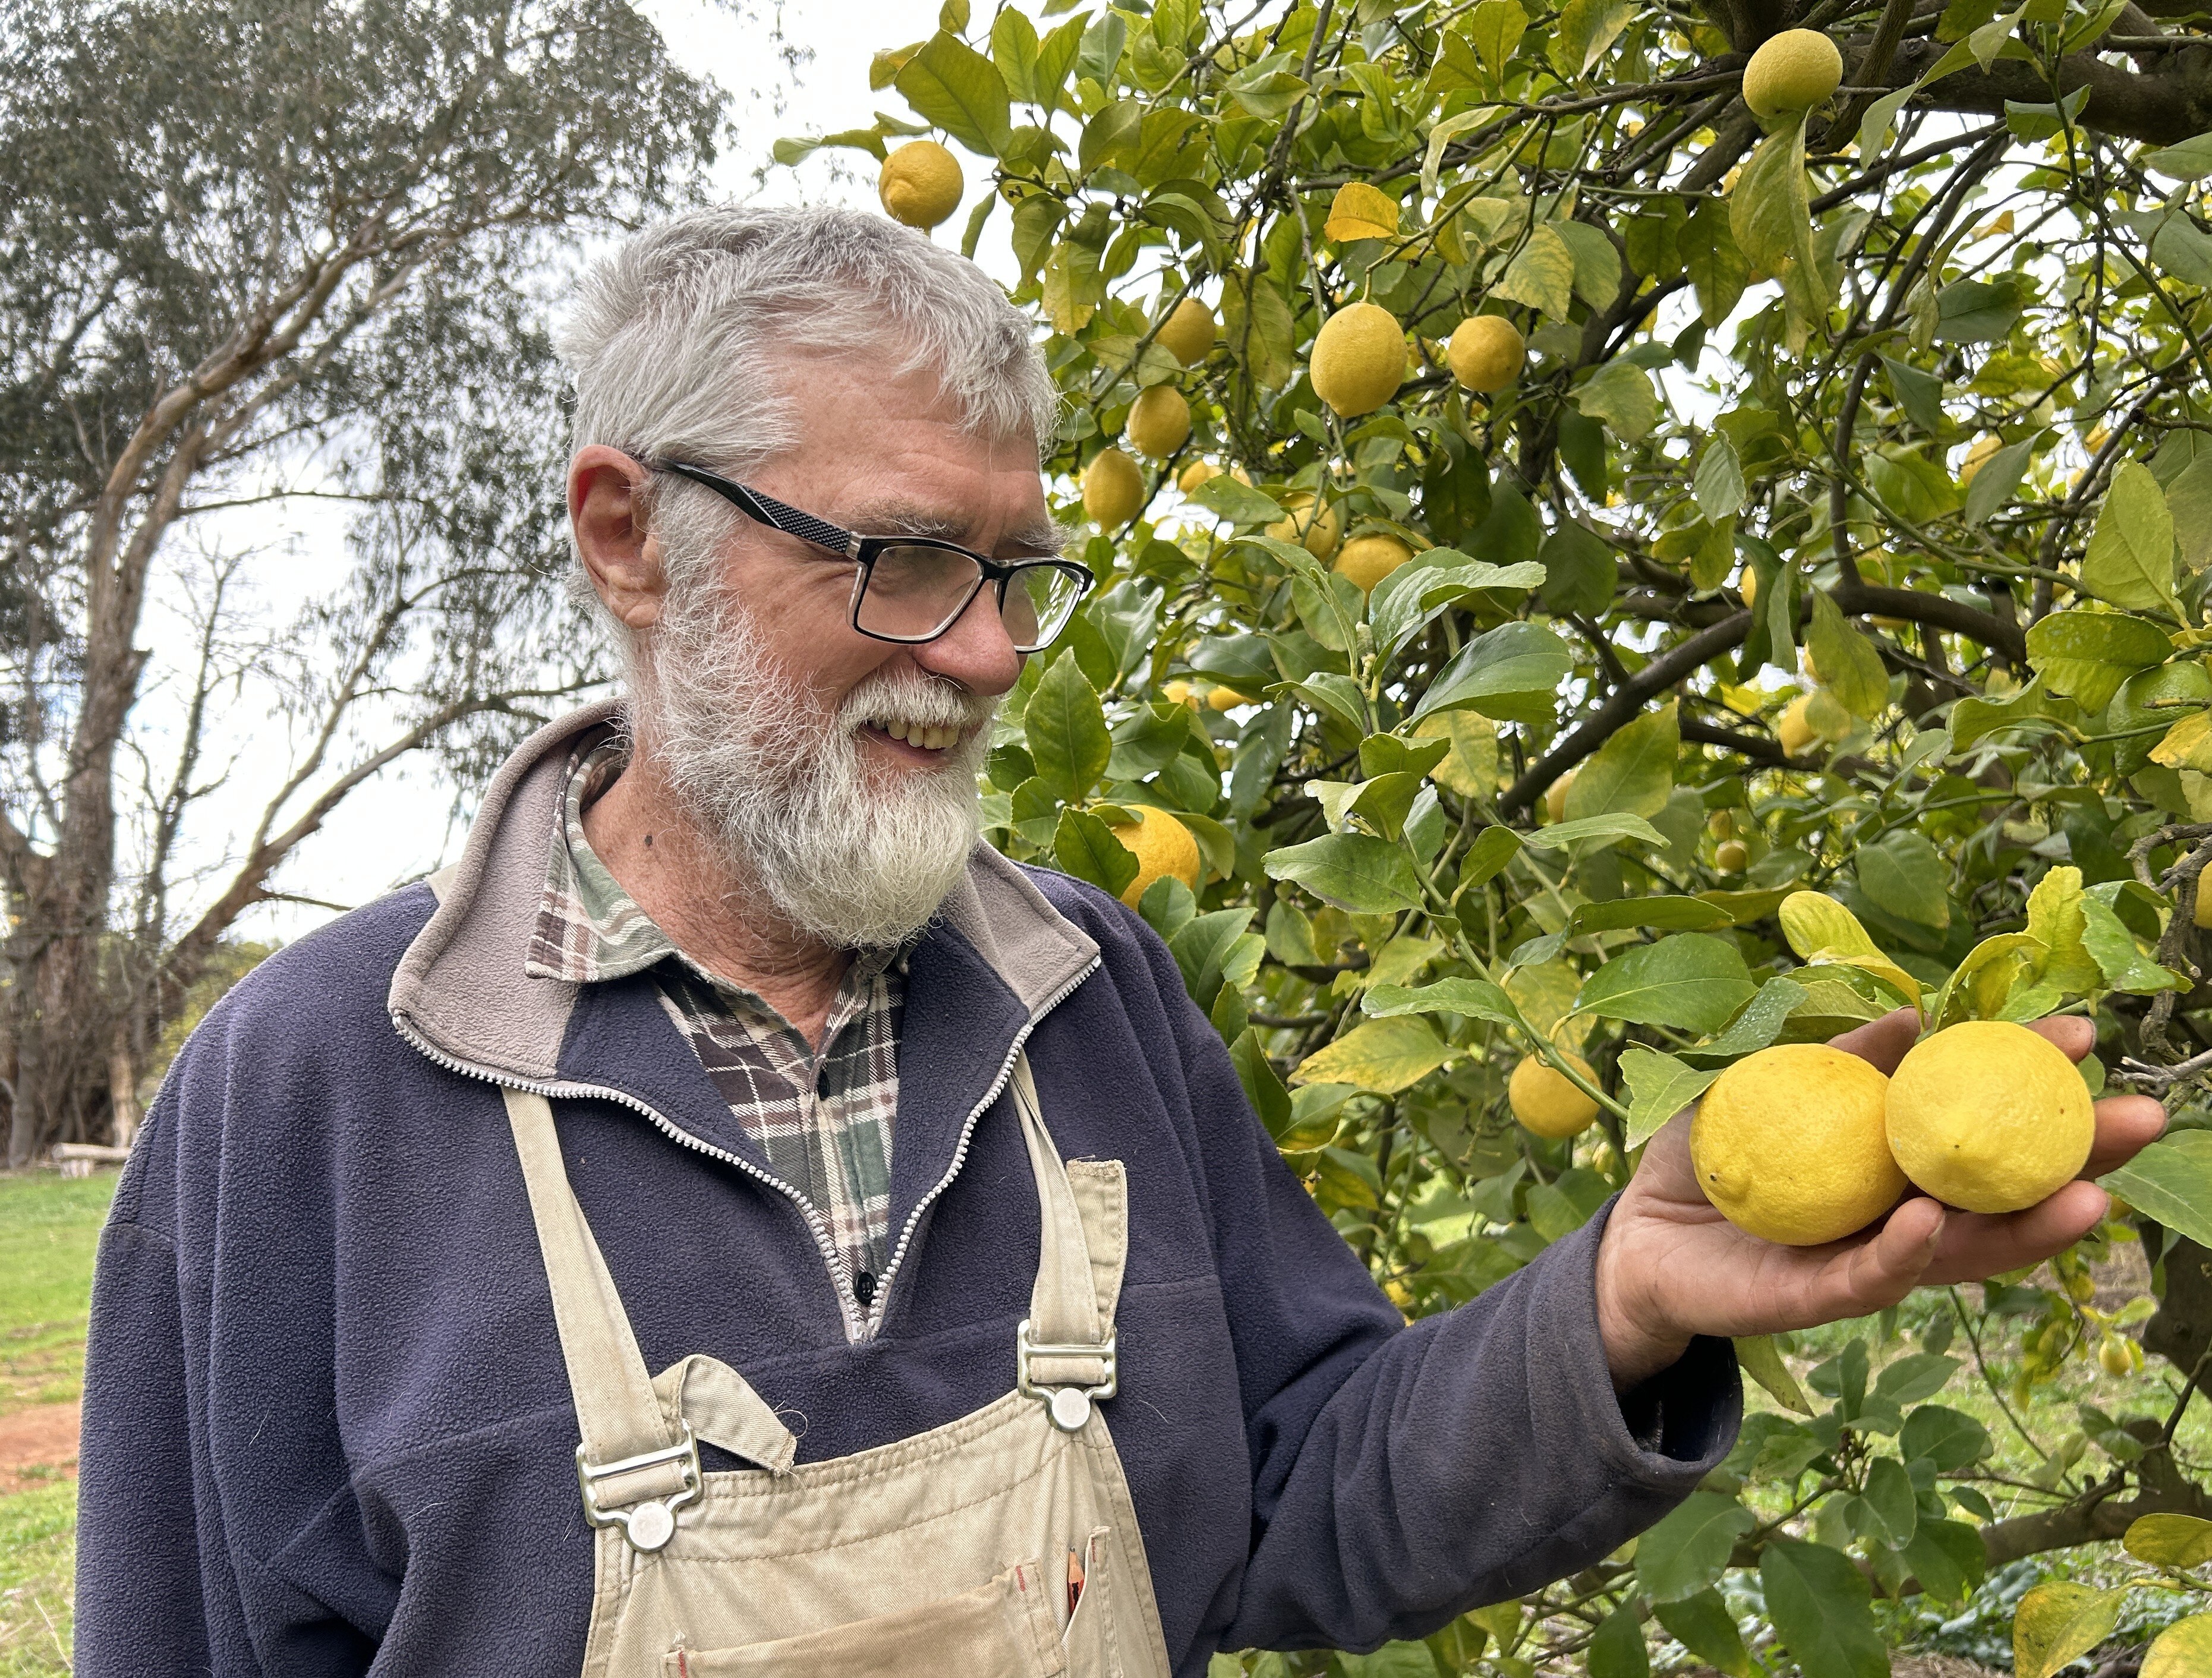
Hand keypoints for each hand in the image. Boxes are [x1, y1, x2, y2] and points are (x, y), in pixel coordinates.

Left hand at [1593, 1010, 2167, 1390]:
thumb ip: (1845, 1066)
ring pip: (1962, 1249)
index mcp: (1902, 1167)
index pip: (1983, 1123)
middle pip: (2005, 1192)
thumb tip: (1913, 1016)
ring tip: (2087, 1195)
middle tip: (2142, 1118)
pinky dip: (1905, 1250)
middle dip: (2077, 1159)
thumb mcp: (1777, 1093)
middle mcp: (1904, 1218)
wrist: (1640, 1237)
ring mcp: (1869, 1262)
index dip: (2034, 1083)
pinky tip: (1931, 1219)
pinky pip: (1872, 1276)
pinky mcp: (1816, 1299)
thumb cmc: (1718, 1164)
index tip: (2083, 1034)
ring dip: (2026, 1225)